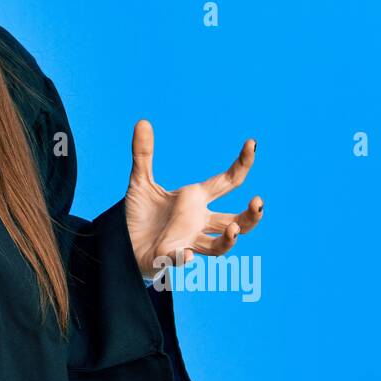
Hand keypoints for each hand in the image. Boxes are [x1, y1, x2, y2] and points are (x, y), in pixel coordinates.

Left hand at [124, 120, 263, 279]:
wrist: (123, 244)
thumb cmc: (139, 215)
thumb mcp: (140, 181)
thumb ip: (143, 154)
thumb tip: (142, 121)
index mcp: (195, 200)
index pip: (227, 182)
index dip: (242, 164)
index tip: (252, 144)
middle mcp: (197, 222)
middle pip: (236, 221)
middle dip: (251, 216)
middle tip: (258, 202)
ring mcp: (187, 241)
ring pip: (218, 247)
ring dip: (228, 240)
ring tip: (232, 229)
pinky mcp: (168, 257)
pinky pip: (181, 260)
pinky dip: (184, 258)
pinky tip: (186, 253)